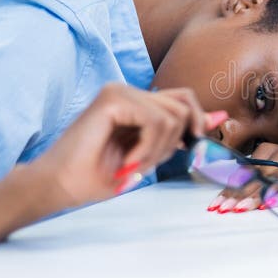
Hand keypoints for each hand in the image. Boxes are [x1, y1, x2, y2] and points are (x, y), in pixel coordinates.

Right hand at [36, 83, 225, 206]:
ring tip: (134, 164)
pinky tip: (128, 160)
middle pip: (185, 106)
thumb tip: (221, 116)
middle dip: (176, 143)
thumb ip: (181, 133)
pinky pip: (156, 121)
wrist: (57, 186)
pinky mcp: (112, 99)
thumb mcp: (151, 154)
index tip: (198, 143)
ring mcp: (120, 91)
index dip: (199, 120)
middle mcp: (129, 91)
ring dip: (160, 150)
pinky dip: (149, 147)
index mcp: (137, 102)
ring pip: (174, 116)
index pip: (184, 99)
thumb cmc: (97, 175)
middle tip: (147, 164)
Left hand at [207, 142, 277, 212]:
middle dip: (240, 194)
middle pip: (259, 175)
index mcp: (270, 149)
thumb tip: (228, 191)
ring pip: (275, 180)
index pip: (246, 170)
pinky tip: (270, 204)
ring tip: (242, 208)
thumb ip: (254, 174)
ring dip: (257, 195)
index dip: (231, 187)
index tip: (218, 203)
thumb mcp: (273, 164)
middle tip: (227, 208)